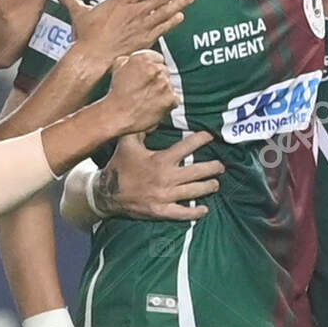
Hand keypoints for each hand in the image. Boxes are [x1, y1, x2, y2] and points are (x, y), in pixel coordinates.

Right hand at [52, 0, 194, 65]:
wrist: (92, 56)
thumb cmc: (85, 36)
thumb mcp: (77, 13)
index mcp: (119, 2)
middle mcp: (132, 12)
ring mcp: (139, 25)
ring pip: (163, 12)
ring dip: (178, 3)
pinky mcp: (142, 39)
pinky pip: (161, 29)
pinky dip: (171, 22)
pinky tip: (182, 16)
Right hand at [93, 130, 224, 220]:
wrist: (106, 193)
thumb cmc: (119, 166)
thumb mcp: (127, 143)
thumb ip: (142, 129)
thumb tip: (152, 113)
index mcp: (160, 160)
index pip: (187, 146)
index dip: (201, 139)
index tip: (211, 136)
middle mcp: (166, 178)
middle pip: (197, 171)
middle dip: (213, 168)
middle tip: (221, 166)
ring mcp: (165, 196)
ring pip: (194, 191)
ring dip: (208, 187)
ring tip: (216, 184)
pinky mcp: (161, 211)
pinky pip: (182, 213)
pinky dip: (195, 212)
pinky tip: (204, 209)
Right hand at [103, 50, 177, 134]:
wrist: (119, 116)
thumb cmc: (117, 94)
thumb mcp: (118, 68)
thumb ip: (130, 59)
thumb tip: (135, 59)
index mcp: (144, 59)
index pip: (158, 58)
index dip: (152, 67)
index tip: (148, 74)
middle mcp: (157, 69)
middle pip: (164, 71)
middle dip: (157, 79)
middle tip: (146, 88)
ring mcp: (166, 84)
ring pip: (169, 84)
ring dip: (162, 90)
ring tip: (148, 98)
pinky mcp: (171, 99)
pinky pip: (174, 98)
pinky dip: (167, 102)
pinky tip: (154, 105)